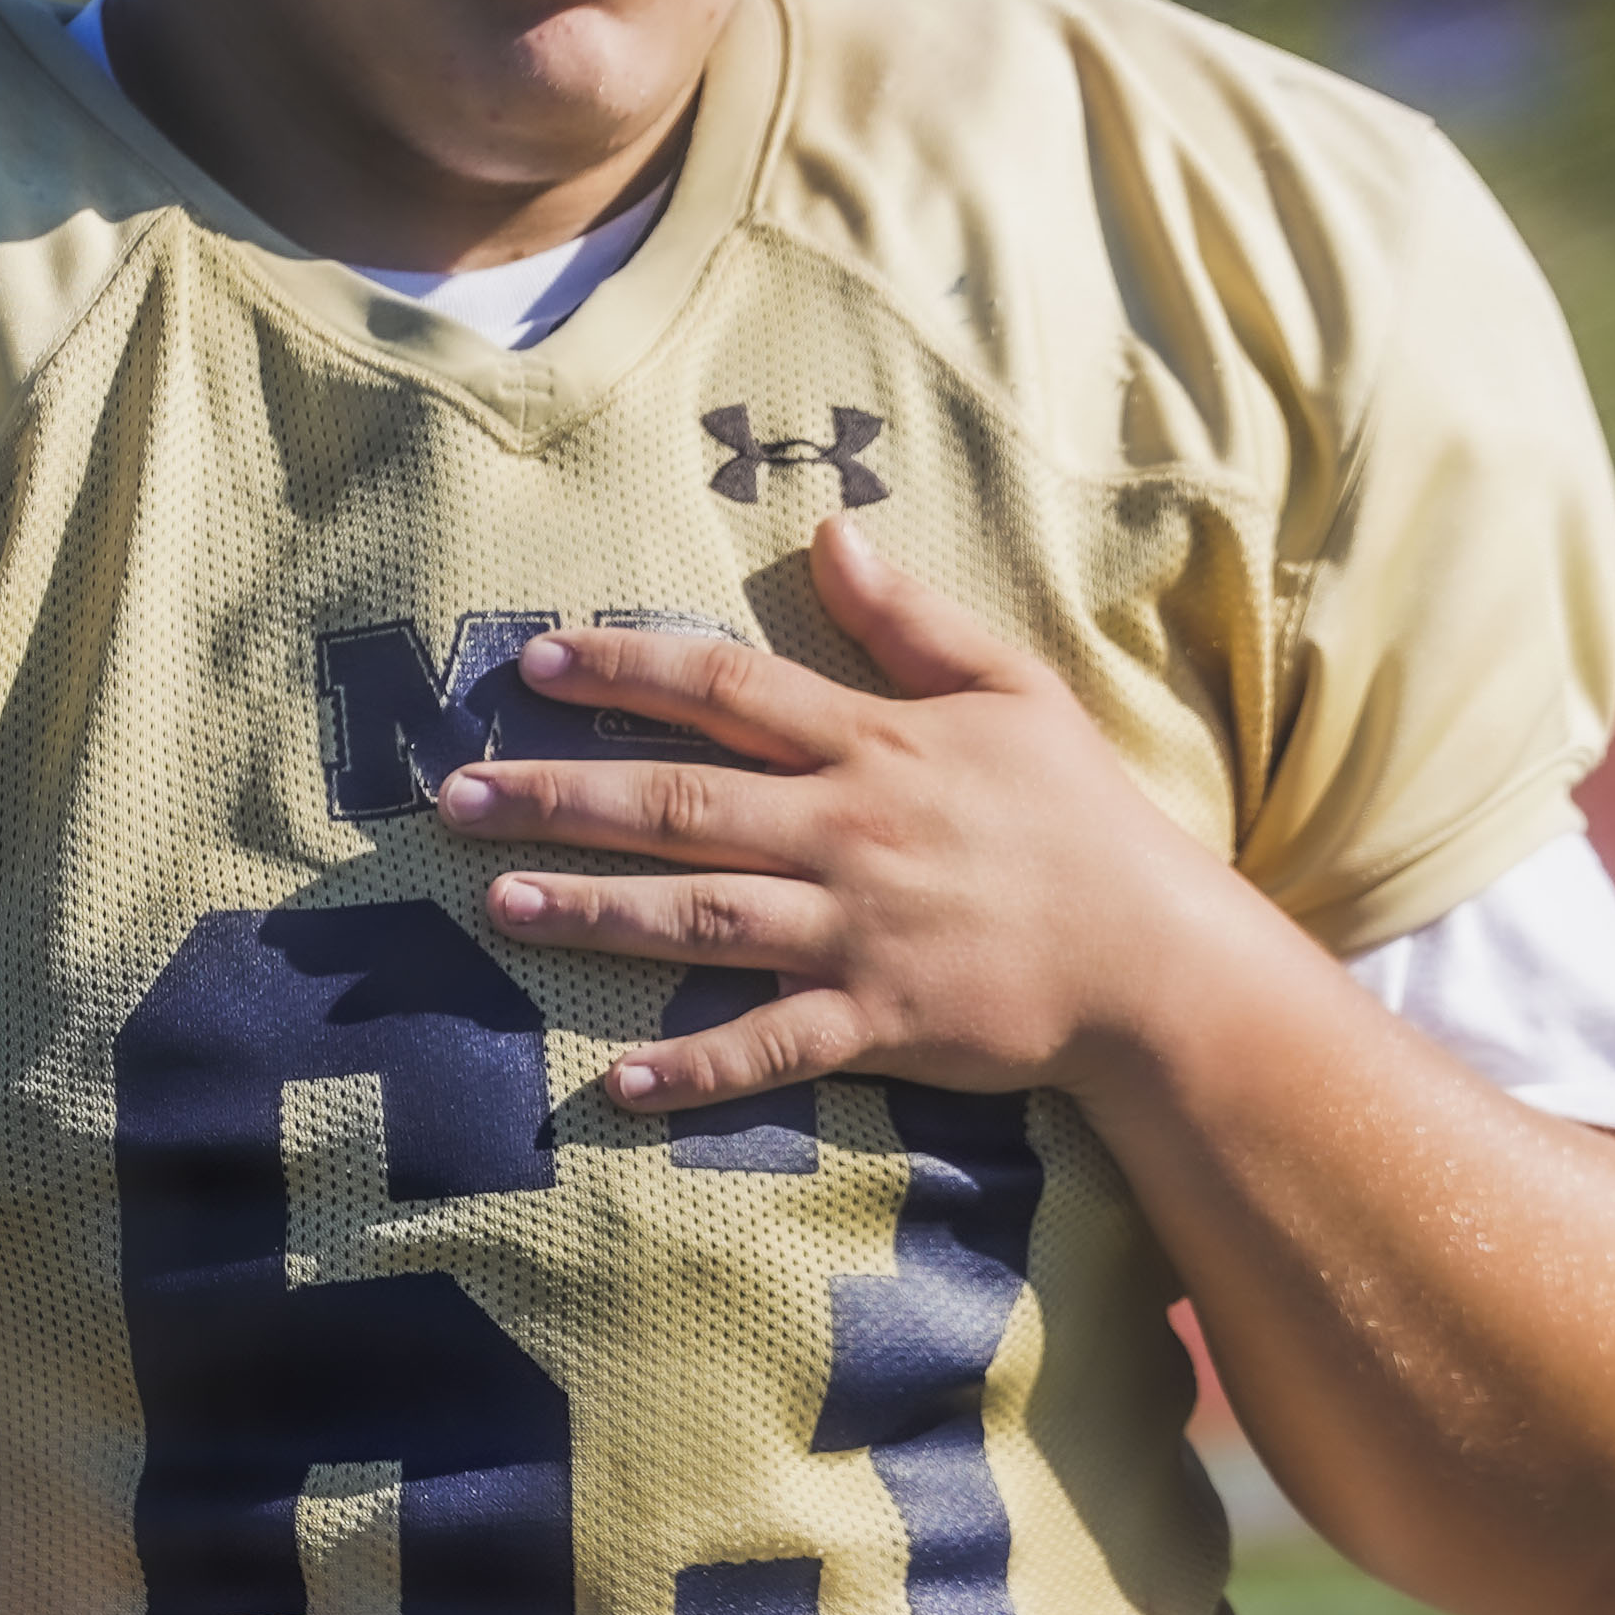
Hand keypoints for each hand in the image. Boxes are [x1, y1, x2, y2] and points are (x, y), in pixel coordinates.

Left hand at [434, 509, 1286, 1114]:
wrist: (1156, 956)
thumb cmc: (1081, 818)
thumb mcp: (1012, 691)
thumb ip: (912, 620)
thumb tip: (833, 532)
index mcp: (874, 743)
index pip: (726, 690)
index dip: (626, 671)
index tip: (535, 664)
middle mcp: (848, 831)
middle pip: (680, 802)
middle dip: (561, 795)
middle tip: (457, 796)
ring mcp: (857, 930)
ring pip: (700, 916)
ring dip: (593, 912)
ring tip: (498, 905)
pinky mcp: (877, 1021)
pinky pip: (769, 1048)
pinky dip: (694, 1070)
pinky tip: (615, 1081)